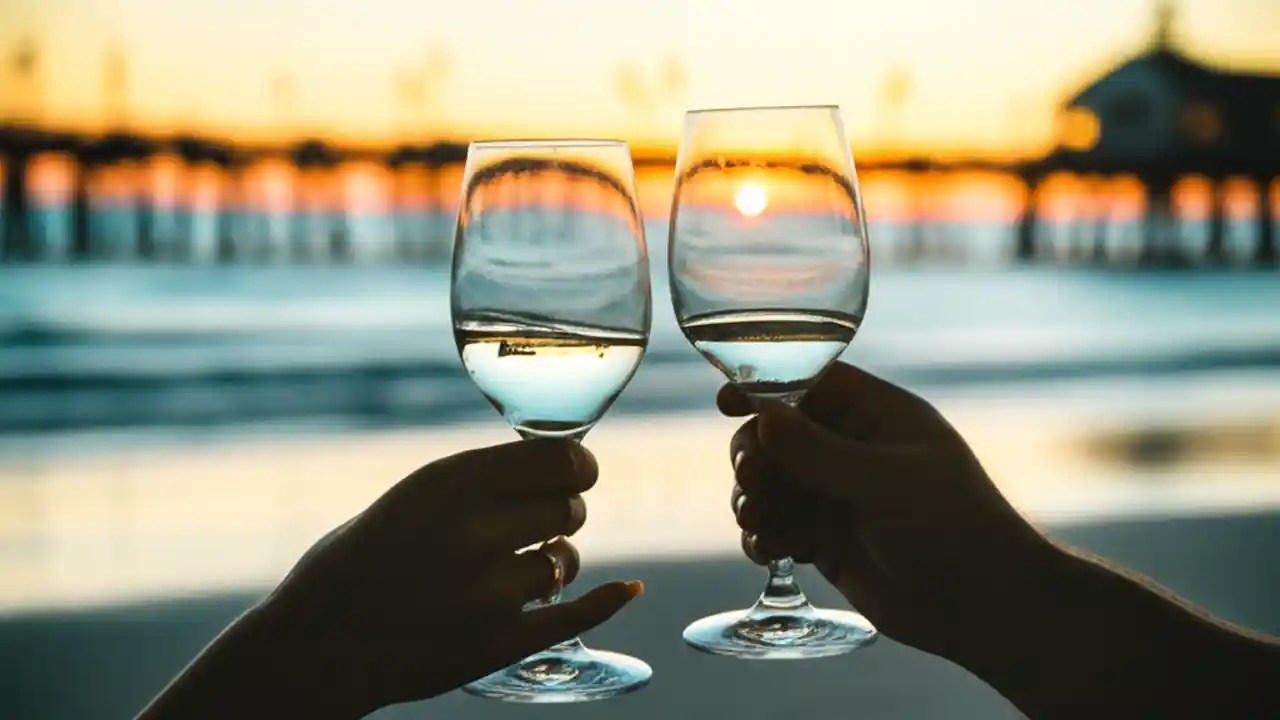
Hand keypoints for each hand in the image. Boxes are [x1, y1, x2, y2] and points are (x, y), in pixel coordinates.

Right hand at [243, 439, 640, 715]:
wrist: (317, 643)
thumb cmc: (361, 559)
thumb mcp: (412, 496)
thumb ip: (480, 480)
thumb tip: (560, 462)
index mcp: (448, 483)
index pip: (558, 458)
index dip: (577, 465)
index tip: (577, 472)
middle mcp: (472, 532)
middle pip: (568, 505)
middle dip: (561, 510)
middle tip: (539, 522)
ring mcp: (488, 592)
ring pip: (566, 558)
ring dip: (556, 558)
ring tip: (515, 568)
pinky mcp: (499, 643)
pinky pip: (575, 612)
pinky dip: (607, 600)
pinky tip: (628, 590)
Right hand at [721, 362, 1051, 660]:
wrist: (983, 605)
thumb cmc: (950, 526)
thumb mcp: (884, 481)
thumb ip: (819, 451)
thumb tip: (762, 417)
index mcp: (876, 416)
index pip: (809, 382)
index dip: (764, 388)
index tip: (725, 403)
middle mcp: (852, 450)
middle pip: (775, 435)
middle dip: (754, 456)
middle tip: (753, 480)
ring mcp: (836, 496)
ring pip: (769, 484)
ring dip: (753, 499)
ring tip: (760, 523)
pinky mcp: (826, 541)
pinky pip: (776, 527)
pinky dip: (763, 536)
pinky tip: (769, 551)